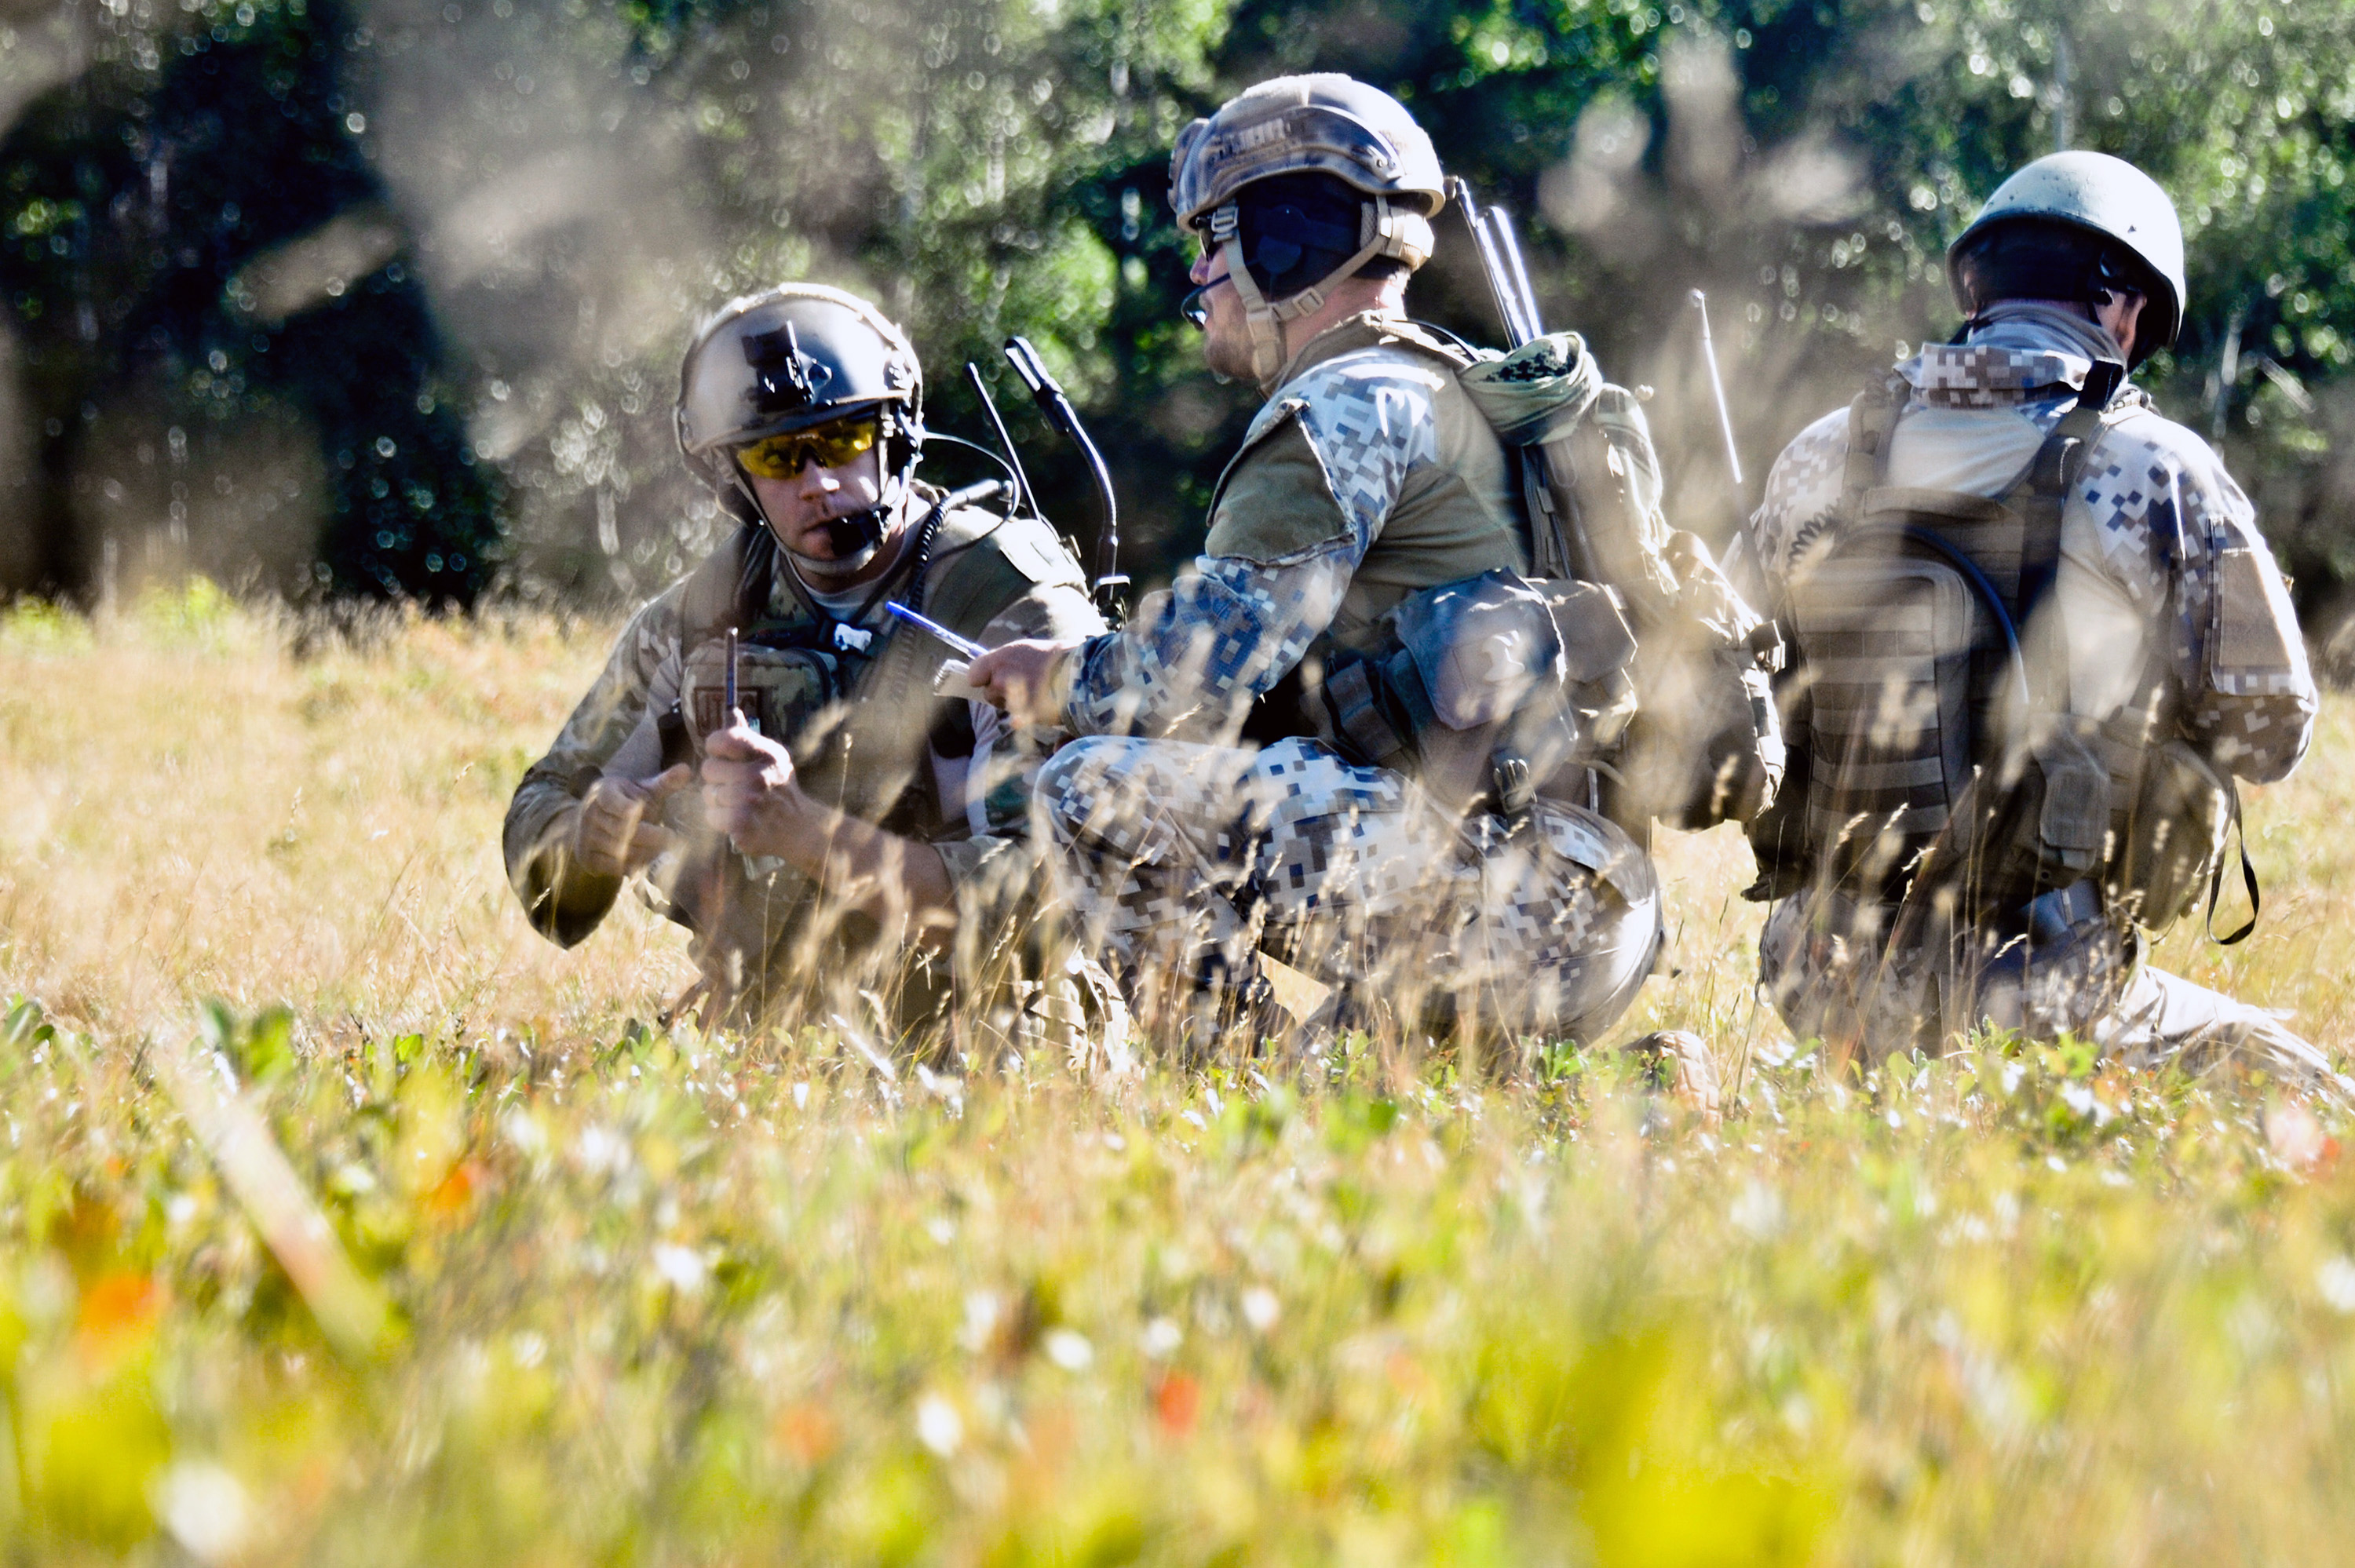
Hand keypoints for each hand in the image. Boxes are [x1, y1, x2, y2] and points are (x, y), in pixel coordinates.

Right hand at [573, 764, 691, 877]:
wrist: (598, 820)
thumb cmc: (629, 802)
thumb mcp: (645, 790)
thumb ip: (665, 782)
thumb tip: (686, 770)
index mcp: (603, 791)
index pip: (611, 800)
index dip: (627, 808)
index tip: (641, 811)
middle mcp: (590, 814)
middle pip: (623, 830)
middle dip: (651, 835)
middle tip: (672, 837)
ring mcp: (586, 837)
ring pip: (620, 850)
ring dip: (646, 852)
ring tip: (663, 849)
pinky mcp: (588, 858)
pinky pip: (613, 867)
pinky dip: (633, 865)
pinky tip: (647, 859)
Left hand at [701, 709, 805, 856]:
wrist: (800, 828)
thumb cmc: (780, 788)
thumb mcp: (771, 758)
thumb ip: (747, 737)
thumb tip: (732, 710)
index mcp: (766, 754)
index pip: (722, 739)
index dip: (715, 747)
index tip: (723, 756)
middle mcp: (758, 775)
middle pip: (708, 768)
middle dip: (716, 778)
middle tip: (734, 785)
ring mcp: (750, 801)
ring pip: (708, 793)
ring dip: (718, 800)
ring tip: (737, 803)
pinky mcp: (742, 824)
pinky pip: (711, 815)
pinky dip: (719, 819)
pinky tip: (736, 819)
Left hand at [966, 637, 1079, 727]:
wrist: (1082, 672)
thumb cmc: (1058, 657)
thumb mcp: (1027, 649)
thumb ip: (1006, 661)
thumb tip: (994, 672)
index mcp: (1001, 658)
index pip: (974, 673)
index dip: (981, 677)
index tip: (990, 678)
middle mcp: (1002, 677)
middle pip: (989, 693)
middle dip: (1001, 693)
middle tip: (1024, 687)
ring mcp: (1012, 697)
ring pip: (1003, 707)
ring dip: (1014, 705)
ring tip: (1036, 696)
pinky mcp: (1023, 715)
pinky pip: (1016, 720)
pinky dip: (1022, 719)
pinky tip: (1036, 712)